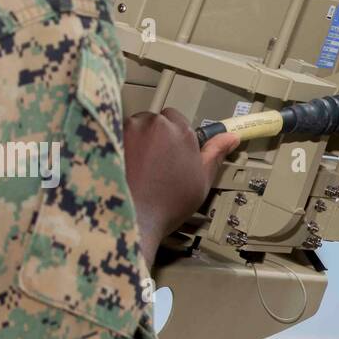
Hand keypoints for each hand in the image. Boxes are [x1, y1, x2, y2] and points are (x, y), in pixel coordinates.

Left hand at [123, 108, 238, 264]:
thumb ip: (215, 154)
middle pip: (156, 121)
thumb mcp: (201, 181)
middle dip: (157, 137)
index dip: (176, 138)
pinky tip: (126, 169)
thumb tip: (230, 138)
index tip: (174, 154)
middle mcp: (154, 123)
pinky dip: (120, 147)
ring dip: (138, 140)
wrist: (132, 219)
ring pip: (135, 126)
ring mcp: (127, 129)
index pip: (178, 119)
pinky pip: (116, 135)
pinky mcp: (107, 138)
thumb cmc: (167, 204)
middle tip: (158, 164)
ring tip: (140, 169)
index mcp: (180, 131)